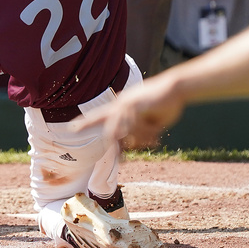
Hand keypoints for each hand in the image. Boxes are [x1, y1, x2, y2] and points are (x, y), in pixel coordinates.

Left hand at [70, 77, 184, 149]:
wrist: (176, 88)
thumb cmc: (164, 104)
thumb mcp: (149, 121)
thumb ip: (137, 131)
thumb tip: (129, 145)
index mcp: (121, 106)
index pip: (99, 115)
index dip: (86, 122)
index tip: (72, 128)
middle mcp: (120, 104)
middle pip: (111, 131)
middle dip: (117, 147)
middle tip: (122, 160)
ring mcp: (127, 104)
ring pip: (126, 133)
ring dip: (142, 139)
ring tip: (155, 137)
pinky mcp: (136, 105)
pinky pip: (136, 127)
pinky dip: (146, 133)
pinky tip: (153, 133)